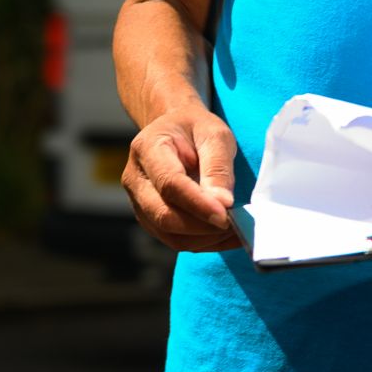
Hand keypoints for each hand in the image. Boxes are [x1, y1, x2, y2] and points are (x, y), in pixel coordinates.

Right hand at [124, 104, 241, 251]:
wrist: (175, 130)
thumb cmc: (195, 129)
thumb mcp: (214, 134)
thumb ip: (218, 167)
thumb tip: (223, 203)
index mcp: (147, 148)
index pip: (169, 183)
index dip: (198, 204)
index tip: (226, 216)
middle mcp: (136, 178)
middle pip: (164, 215)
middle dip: (202, 226)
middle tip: (236, 224)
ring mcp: (139, 202)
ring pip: (169, 234)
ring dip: (205, 239)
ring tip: (235, 230)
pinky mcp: (150, 219)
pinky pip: (175, 240)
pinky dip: (202, 242)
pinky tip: (224, 235)